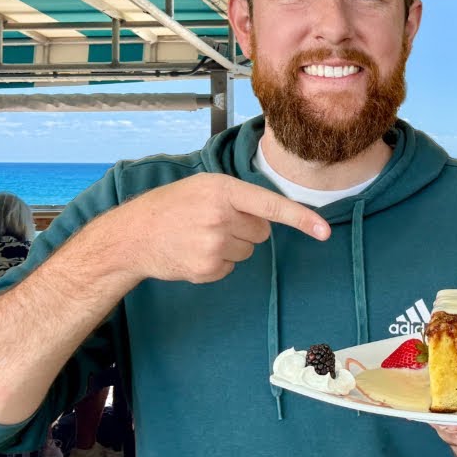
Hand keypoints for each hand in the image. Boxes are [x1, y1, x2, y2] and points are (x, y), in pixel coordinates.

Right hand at [101, 173, 330, 283]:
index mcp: (223, 190)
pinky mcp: (208, 269)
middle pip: (262, 232)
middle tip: (214, 223)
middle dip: (246, 229)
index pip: (271, 205)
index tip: (324, 231)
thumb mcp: (203, 187)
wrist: (132, 235)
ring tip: (200, 237)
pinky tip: (194, 252)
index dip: (301, 218)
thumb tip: (269, 218)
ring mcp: (214, 245)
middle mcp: (221, 217)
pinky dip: (217, 263)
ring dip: (231, 246)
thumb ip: (237, 197)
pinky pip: (231, 268)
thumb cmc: (171, 207)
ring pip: (248, 251)